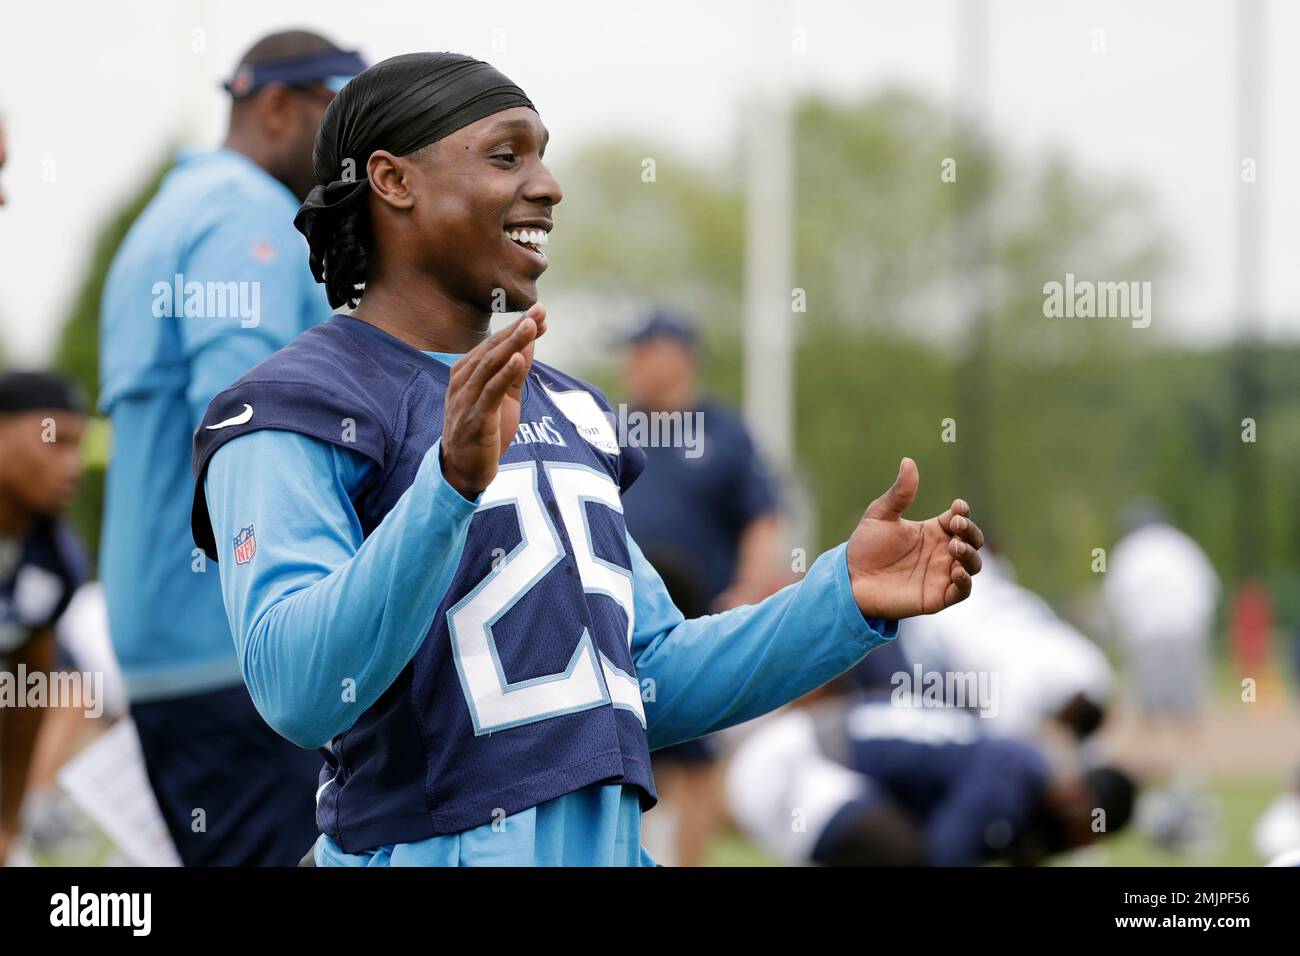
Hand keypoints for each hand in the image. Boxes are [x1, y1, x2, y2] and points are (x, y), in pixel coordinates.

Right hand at [440, 304, 546, 498]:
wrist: (464, 468)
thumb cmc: (484, 428)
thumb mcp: (504, 395)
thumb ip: (515, 370)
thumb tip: (529, 341)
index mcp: (466, 371)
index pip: (494, 344)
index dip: (517, 328)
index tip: (541, 314)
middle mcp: (462, 381)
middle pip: (492, 349)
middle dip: (516, 329)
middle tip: (539, 311)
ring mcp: (466, 399)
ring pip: (490, 365)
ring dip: (511, 344)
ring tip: (530, 326)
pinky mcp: (475, 419)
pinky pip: (490, 392)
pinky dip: (504, 374)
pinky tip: (518, 359)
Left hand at [846, 457, 983, 618]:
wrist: (850, 579)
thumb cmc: (865, 547)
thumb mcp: (880, 515)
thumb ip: (899, 493)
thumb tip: (908, 461)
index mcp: (933, 531)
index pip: (959, 519)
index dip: (963, 512)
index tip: (957, 507)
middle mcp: (941, 552)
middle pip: (973, 540)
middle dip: (971, 531)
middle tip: (956, 525)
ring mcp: (941, 575)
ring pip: (973, 564)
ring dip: (971, 554)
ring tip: (954, 547)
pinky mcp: (936, 597)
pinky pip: (962, 591)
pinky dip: (965, 582)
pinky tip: (956, 571)